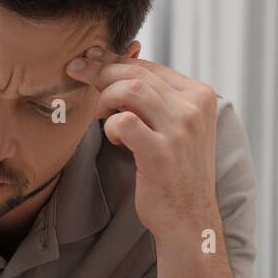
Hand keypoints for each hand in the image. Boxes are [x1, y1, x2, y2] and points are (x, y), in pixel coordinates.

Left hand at [67, 50, 220, 239]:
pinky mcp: (161, 153)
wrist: (190, 219)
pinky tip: (115, 139)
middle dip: (100, 69)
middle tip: (76, 72)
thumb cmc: (176, 173)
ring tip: (99, 114)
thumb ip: (157, 98)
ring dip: (104, 98)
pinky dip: (111, 126)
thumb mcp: (177, 127)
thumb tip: (120, 63)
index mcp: (201, 95)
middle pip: (137, 72)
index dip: (115, 60)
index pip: (150, 66)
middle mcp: (194, 107)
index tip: (90, 59)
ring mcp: (180, 129)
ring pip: (130, 89)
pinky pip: (123, 121)